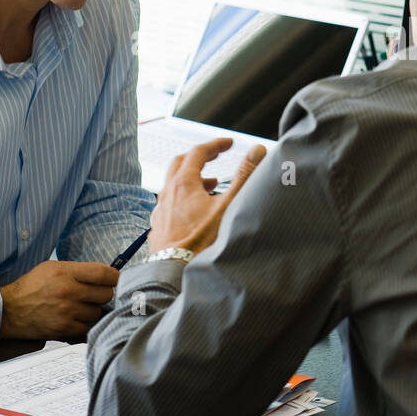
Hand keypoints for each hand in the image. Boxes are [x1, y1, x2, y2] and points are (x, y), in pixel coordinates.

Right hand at [0, 260, 119, 339]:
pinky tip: (74, 319)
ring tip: (79, 307)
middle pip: (106, 294)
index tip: (114, 280)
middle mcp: (68, 291)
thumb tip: (105, 275)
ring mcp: (66, 311)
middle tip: (94, 295)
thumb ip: (78, 270)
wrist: (8, 311)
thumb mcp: (52, 268)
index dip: (115, 277)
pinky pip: (87, 327)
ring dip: (93, 311)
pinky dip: (84, 324)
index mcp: (65, 272)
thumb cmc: (31, 286)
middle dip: (103, 294)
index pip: (104, 273)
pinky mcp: (64, 328)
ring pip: (98, 312)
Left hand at [148, 137, 266, 255]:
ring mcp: (161, 210)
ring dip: (192, 179)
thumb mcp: (228, 205)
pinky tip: (193, 210)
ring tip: (210, 185)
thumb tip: (257, 152)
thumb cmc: (201, 242)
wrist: (176, 272)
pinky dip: (183, 197)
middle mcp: (168, 193)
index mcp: (184, 184)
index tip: (228, 144)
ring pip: (173, 184)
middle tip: (215, 156)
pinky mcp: (159, 225)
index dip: (215, 145)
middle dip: (200, 157)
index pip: (198, 152)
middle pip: (181, 163)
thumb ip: (244, 176)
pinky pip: (169, 203)